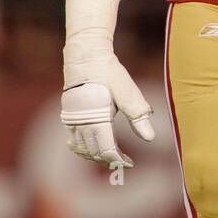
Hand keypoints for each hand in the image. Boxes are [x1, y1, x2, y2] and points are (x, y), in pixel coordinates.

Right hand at [61, 0, 154, 166]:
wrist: (85, 54)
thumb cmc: (108, 71)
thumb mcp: (126, 90)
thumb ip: (138, 113)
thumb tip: (150, 137)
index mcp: (95, 116)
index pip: (106, 149)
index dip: (118, 159)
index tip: (130, 162)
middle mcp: (80, 121)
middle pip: (94, 152)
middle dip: (110, 159)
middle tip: (125, 159)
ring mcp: (71, 119)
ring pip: (82, 149)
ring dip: (96, 155)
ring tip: (112, 155)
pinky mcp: (68, 115)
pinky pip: (73, 141)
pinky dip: (83, 148)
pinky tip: (93, 147)